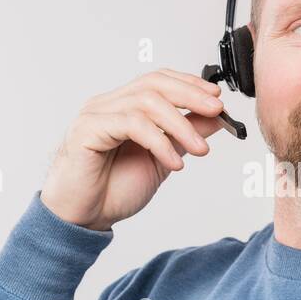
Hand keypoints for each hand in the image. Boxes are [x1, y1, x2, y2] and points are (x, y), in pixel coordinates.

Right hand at [40, 68, 228, 229]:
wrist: (83, 219)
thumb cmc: (113, 191)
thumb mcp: (162, 160)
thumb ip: (185, 136)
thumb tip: (215, 118)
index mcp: (123, 108)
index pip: (157, 80)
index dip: (189, 84)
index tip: (216, 99)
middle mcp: (108, 105)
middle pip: (153, 83)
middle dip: (190, 95)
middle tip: (217, 111)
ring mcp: (95, 114)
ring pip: (146, 102)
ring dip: (180, 124)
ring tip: (200, 149)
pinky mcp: (86, 130)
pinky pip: (131, 124)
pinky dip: (159, 141)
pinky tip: (174, 162)